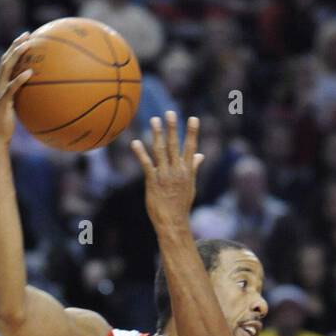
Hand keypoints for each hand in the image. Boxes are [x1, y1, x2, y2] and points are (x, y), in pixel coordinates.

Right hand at [0, 33, 33, 147]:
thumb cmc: (5, 127)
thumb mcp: (13, 109)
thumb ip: (20, 99)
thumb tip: (35, 96)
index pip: (5, 62)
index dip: (14, 49)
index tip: (25, 39)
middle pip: (5, 60)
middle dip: (15, 45)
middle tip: (27, 35)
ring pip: (6, 68)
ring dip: (16, 55)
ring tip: (28, 46)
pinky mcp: (1, 102)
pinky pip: (11, 87)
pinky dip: (20, 79)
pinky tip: (30, 72)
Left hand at [131, 112, 203, 231]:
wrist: (173, 222)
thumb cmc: (181, 204)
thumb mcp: (190, 186)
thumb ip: (193, 167)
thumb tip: (200, 155)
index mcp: (187, 171)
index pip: (190, 148)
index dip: (192, 133)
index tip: (193, 119)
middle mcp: (177, 171)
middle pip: (174, 146)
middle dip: (172, 129)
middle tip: (170, 113)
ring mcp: (165, 176)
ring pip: (161, 152)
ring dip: (157, 135)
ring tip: (154, 120)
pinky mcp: (153, 182)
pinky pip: (146, 164)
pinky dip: (140, 153)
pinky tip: (135, 143)